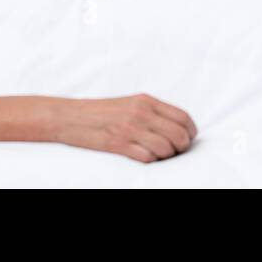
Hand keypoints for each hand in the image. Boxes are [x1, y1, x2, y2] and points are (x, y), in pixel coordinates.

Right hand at [53, 93, 196, 162]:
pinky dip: (150, 160)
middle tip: (175, 152)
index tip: (187, 139)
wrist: (70, 117)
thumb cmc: (101, 112)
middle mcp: (141, 113)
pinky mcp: (118, 144)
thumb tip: (176, 127)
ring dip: (165, 156)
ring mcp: (130, 129)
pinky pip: (147, 157)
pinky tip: (143, 156)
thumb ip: (152, 111)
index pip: (183, 117)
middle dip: (181, 147)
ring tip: (157, 155)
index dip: (190, 132)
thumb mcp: (130, 103)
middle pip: (179, 135)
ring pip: (166, 148)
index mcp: (146, 101)